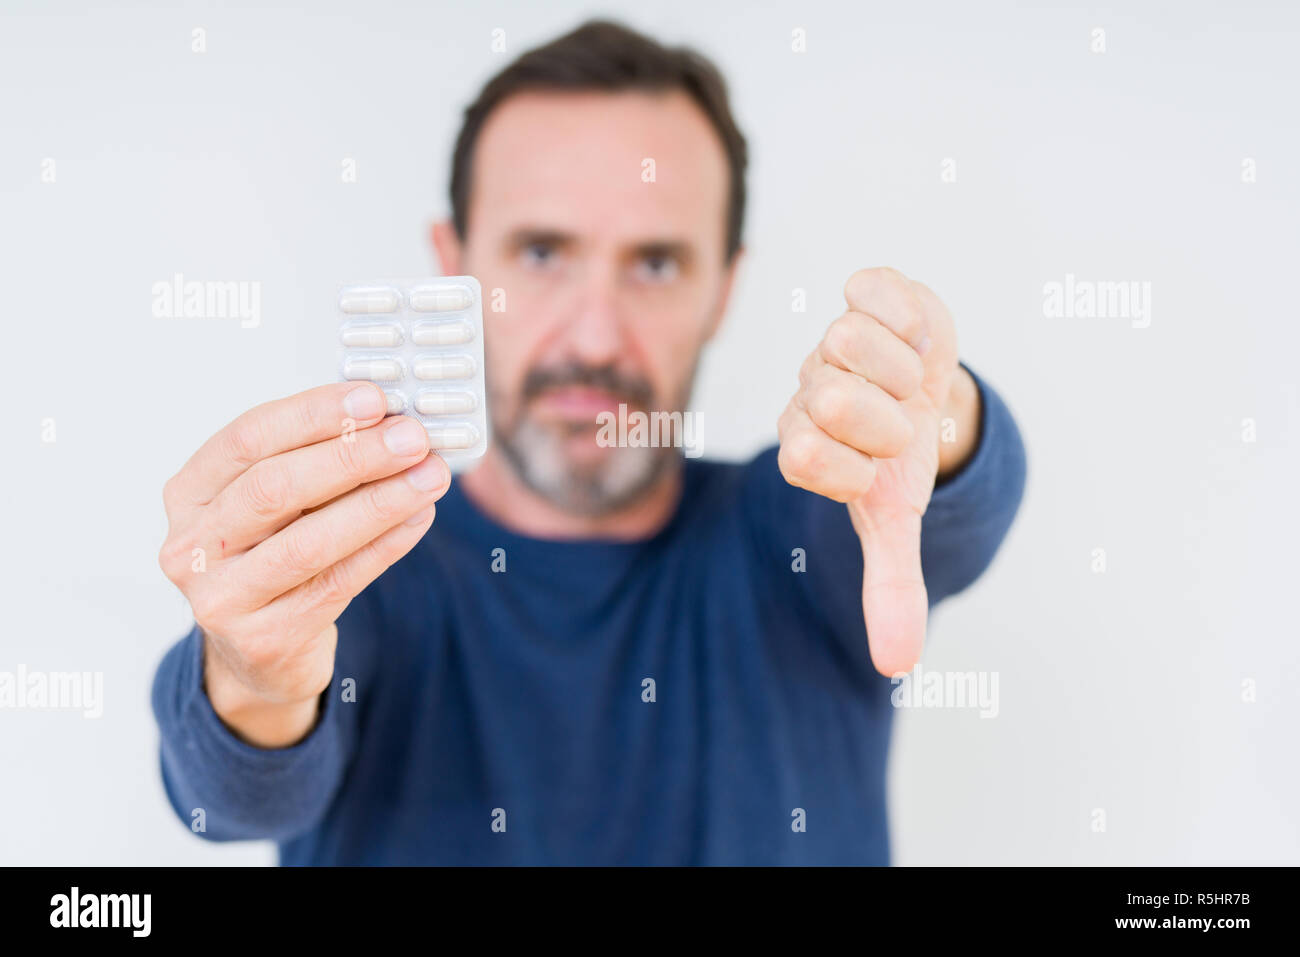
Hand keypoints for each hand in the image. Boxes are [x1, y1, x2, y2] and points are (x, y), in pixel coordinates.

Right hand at [158, 382, 449, 745]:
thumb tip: (390, 419)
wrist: (260, 656)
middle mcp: (193, 545)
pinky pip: (337, 582)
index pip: (248, 438)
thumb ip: (317, 460)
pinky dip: (385, 545)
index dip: (313, 414)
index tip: (374, 398)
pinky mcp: (264, 638)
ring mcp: (221, 597)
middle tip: (412, 438)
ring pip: (309, 541)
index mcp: (190, 493)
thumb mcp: (277, 505)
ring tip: (430, 476)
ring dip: (379, 502)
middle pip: (274, 487)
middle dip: (352, 456)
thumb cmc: (275, 558)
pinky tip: (418, 518)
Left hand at [778, 267, 968, 676]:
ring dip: (904, 370)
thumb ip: (891, 585)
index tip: (878, 472)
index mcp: (804, 444)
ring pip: (850, 341)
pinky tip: (914, 336)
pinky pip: (875, 288)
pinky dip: (909, 314)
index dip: (853, 469)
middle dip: (886, 418)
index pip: (801, 458)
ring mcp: (832, 340)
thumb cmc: (899, 460)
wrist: (929, 396)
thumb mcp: (896, 520)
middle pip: (831, 397)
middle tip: (898, 422)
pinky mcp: (866, 293)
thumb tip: (897, 666)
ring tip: (910, 383)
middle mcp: (808, 391)